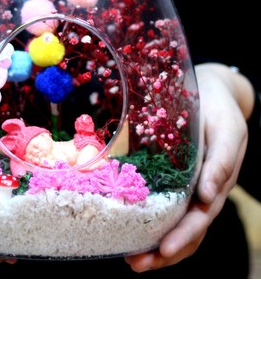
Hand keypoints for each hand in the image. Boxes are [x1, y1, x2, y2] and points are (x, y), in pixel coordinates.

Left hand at [125, 64, 253, 271]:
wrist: (211, 90)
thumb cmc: (220, 109)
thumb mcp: (228, 130)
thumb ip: (221, 162)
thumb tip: (208, 198)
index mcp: (217, 183)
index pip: (200, 219)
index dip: (183, 236)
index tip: (164, 249)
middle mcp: (201, 191)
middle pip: (185, 231)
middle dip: (163, 252)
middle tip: (136, 265)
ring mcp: (185, 187)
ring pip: (172, 224)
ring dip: (153, 245)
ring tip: (129, 260)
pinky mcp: (170, 177)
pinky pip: (160, 204)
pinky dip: (146, 221)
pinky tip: (127, 229)